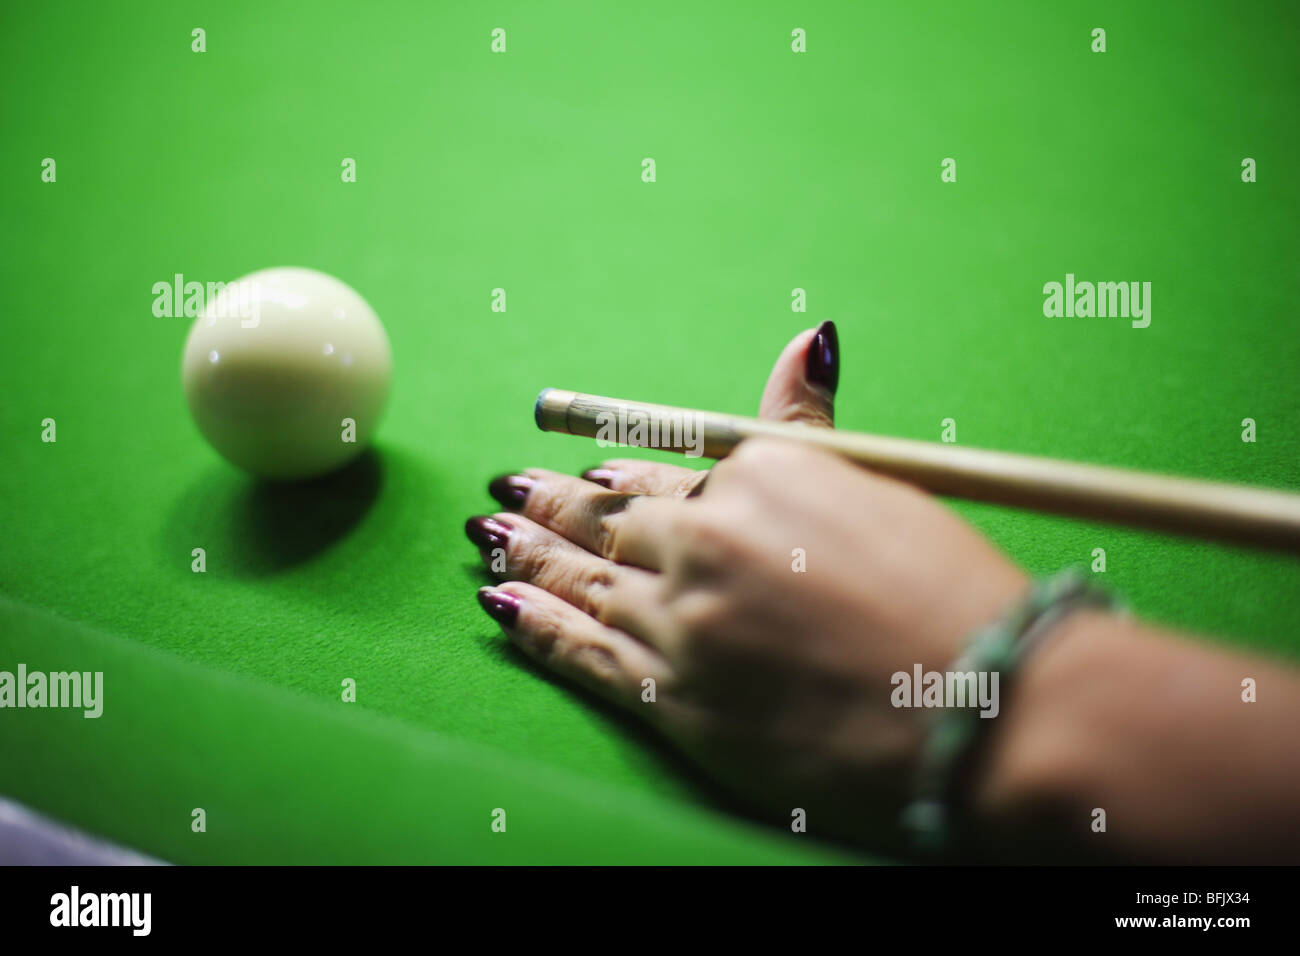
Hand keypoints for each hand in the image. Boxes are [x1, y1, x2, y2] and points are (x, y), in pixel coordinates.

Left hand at [467, 322, 1027, 846]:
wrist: (987, 712)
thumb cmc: (951, 595)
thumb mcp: (881, 486)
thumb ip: (813, 424)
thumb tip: (808, 335)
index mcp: (755, 478)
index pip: (663, 466)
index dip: (616, 469)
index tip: (583, 466)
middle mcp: (706, 541)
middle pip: (609, 519)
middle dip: (551, 505)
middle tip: (507, 492)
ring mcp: (684, 621)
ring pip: (583, 580)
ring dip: (529, 556)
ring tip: (488, 537)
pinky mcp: (677, 699)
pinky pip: (585, 652)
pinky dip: (538, 626)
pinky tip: (502, 605)